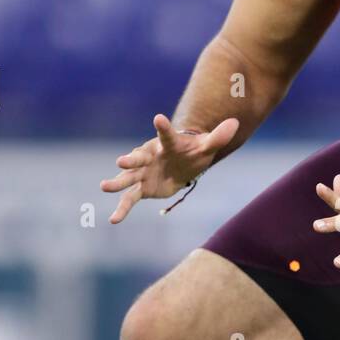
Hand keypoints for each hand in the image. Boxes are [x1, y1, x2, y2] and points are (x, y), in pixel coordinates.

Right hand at [101, 114, 238, 222]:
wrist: (184, 163)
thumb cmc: (194, 151)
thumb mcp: (208, 146)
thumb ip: (218, 137)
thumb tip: (235, 124)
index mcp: (167, 143)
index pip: (166, 134)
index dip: (164, 127)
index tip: (159, 118)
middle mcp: (150, 156)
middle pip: (139, 157)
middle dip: (131, 160)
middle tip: (121, 161)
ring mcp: (143, 172)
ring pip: (128, 177)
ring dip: (117, 182)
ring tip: (104, 186)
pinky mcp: (142, 188)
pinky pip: (130, 199)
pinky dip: (122, 210)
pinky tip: (114, 220)